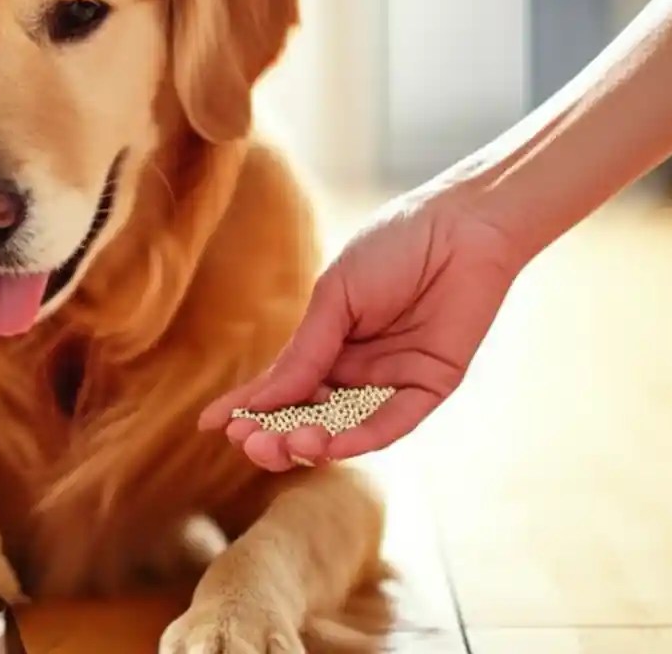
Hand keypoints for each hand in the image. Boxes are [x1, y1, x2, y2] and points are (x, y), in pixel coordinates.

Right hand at [200, 182, 526, 470]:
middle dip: (274, 433)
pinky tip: (329, 445)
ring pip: (343, 427)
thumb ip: (304, 351)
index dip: (245, 406)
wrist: (462, 226)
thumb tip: (261, 398)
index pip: (278, 386)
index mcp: (324, 343)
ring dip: (311, 441)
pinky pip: (390, 422)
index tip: (209, 426)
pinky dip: (359, 437)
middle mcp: (353, 369)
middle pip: (306, 416)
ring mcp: (389, 381)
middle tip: (249, 443)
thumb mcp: (335, 297)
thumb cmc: (393, 247)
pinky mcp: (427, 387)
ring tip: (285, 444)